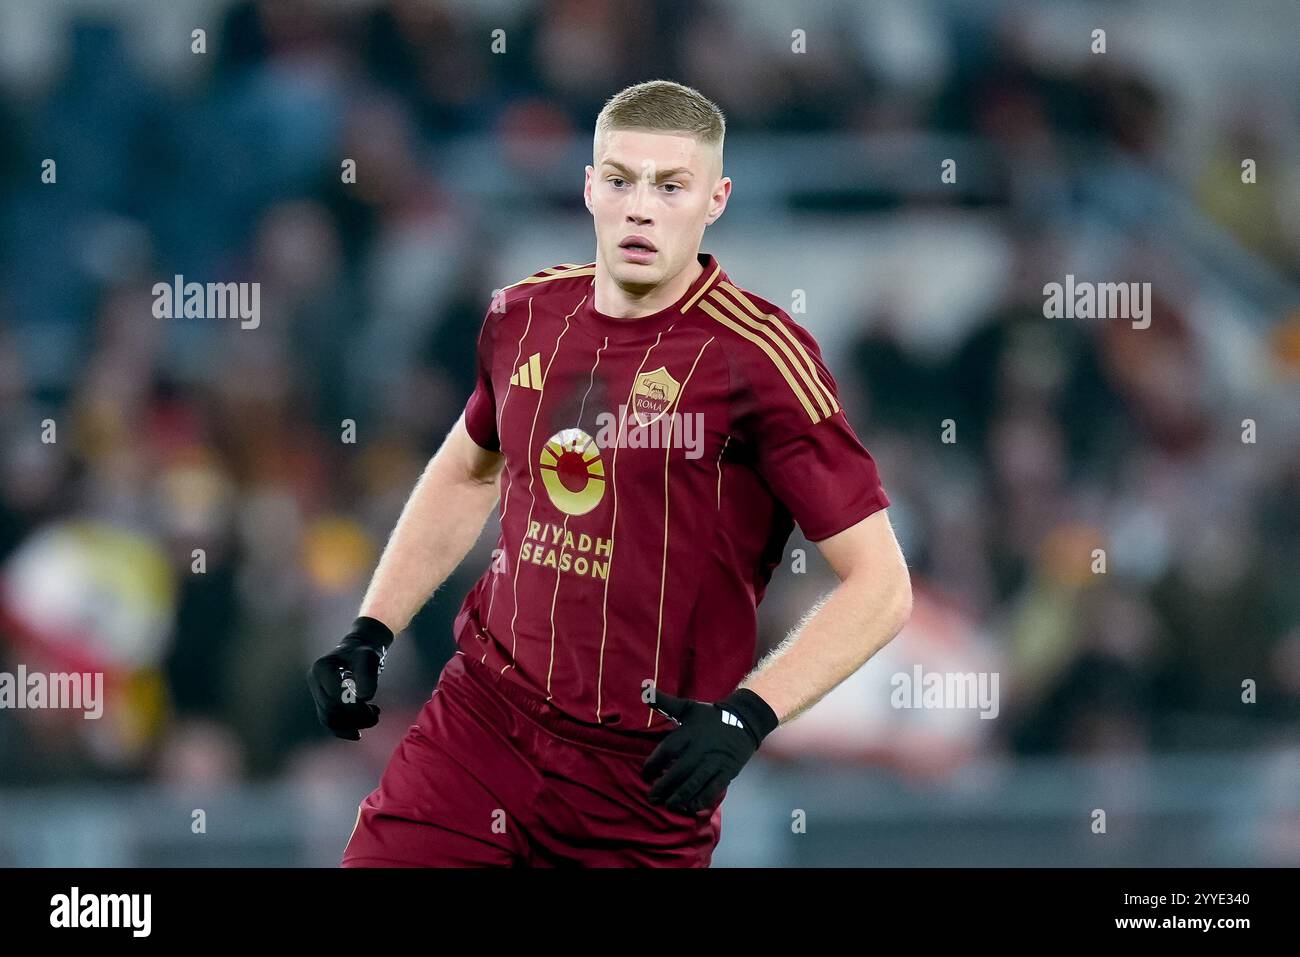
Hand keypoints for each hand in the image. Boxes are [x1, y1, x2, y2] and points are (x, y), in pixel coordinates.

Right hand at [307, 617, 393, 739]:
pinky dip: (343, 729)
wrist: (360, 649)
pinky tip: (357, 732)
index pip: (335, 697)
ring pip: (329, 718)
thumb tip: (364, 697)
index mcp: (321, 669)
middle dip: (355, 717)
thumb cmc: (364, 652)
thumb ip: (367, 676)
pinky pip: (329, 721)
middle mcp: (314, 681)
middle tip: (376, 714)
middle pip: (330, 709)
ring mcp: (316, 692)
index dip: (354, 707)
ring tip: (373, 717)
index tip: (373, 706)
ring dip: (352, 724)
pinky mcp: (323, 701)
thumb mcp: (369, 659)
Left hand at [641, 686, 778, 814]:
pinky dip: (701, 800)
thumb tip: (643, 689)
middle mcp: (700, 749)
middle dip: (663, 787)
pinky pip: (712, 789)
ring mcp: (714, 762)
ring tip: (668, 805)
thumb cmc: (711, 716)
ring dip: (679, 797)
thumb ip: (664, 702)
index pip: (665, 752)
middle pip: (678, 772)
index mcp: (688, 733)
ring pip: (694, 784)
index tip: (644, 775)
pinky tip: (690, 807)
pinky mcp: (726, 772)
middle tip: (651, 797)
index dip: (652, 765)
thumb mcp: (688, 707)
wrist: (743, 720)